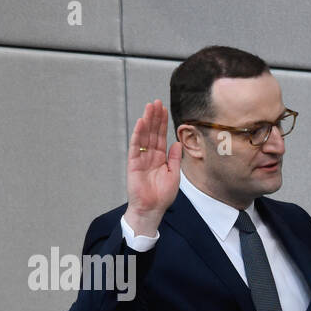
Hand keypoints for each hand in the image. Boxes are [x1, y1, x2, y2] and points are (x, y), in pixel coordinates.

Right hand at [126, 99, 181, 235]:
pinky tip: (141, 123)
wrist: (152, 209)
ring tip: (149, 107)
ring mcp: (141, 158)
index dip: (162, 123)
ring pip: (144, 136)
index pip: (161, 136)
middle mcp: (150, 155)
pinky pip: (136, 146)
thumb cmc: (162, 195)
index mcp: (160, 158)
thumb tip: (177, 143)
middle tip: (156, 102)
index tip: (163, 109)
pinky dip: (138, 134)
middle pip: (152, 132)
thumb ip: (174, 159)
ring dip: (147, 121)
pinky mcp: (134, 163)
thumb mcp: (174, 175)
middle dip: (154, 117)